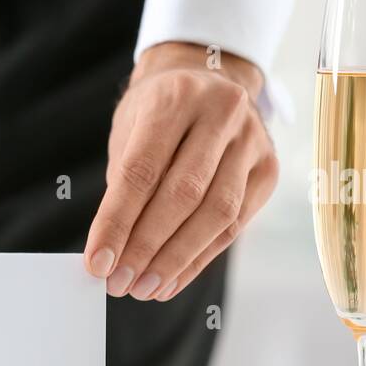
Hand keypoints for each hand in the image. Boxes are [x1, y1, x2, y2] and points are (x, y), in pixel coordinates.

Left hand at [84, 42, 277, 300]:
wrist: (210, 77)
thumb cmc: (159, 111)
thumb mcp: (130, 130)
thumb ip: (122, 186)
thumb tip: (109, 254)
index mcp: (175, 98)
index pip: (141, 171)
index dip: (116, 223)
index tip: (97, 262)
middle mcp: (221, 114)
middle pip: (183, 195)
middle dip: (146, 248)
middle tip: (119, 283)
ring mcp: (252, 141)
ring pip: (216, 214)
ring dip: (176, 260)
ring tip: (143, 288)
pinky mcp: (268, 169)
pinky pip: (234, 225)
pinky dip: (199, 258)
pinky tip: (172, 279)